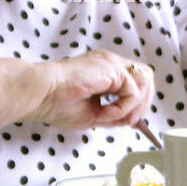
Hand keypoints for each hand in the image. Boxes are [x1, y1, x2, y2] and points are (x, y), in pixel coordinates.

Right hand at [31, 51, 154, 130]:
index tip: (131, 121)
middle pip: (145, 76)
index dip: (137, 102)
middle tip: (133, 122)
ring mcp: (111, 63)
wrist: (42, 94)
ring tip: (118, 118)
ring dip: (135, 105)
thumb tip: (132, 120)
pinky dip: (122, 108)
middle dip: (144, 103)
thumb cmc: (56, 103)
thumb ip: (114, 114)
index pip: (134, 81)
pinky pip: (132, 92)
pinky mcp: (112, 68)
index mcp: (103, 71)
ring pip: (144, 80)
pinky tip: (104, 113)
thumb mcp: (93, 114)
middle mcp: (109, 63)